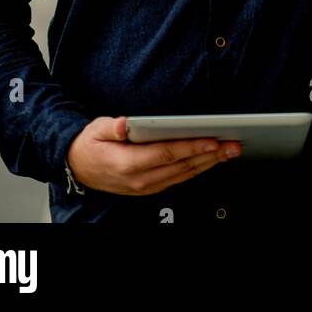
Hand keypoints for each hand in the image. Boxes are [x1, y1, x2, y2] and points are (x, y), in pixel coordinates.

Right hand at [66, 116, 241, 195]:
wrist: (78, 168)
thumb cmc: (90, 145)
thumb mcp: (96, 129)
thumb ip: (111, 127)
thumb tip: (123, 124)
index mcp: (127, 163)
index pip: (166, 154)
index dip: (191, 147)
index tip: (211, 140)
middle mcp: (139, 180)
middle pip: (181, 166)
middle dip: (210, 155)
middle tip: (232, 145)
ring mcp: (146, 187)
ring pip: (184, 175)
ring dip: (208, 164)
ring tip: (229, 151)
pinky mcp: (150, 187)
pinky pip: (178, 179)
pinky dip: (197, 169)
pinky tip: (210, 161)